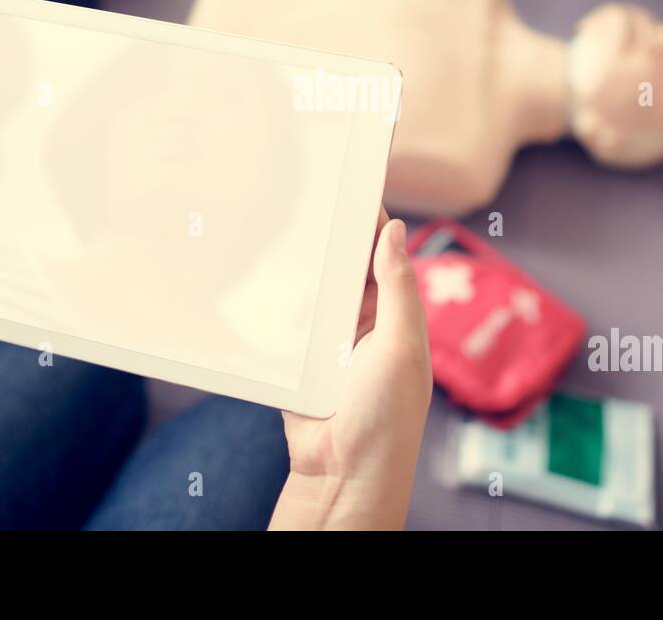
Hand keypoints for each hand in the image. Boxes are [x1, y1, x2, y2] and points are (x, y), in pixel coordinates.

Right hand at [273, 213, 431, 528]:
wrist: (342, 475)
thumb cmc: (386, 417)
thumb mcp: (401, 344)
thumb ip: (396, 288)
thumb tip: (396, 231)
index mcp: (396, 318)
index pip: (384, 258)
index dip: (372, 225)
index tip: (355, 186)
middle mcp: (364, 327)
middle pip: (345, 271)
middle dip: (331, 241)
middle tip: (309, 196)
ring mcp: (328, 345)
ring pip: (313, 293)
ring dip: (301, 271)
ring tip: (280, 226)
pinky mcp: (297, 363)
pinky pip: (285, 325)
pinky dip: (275, 305)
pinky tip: (260, 277)